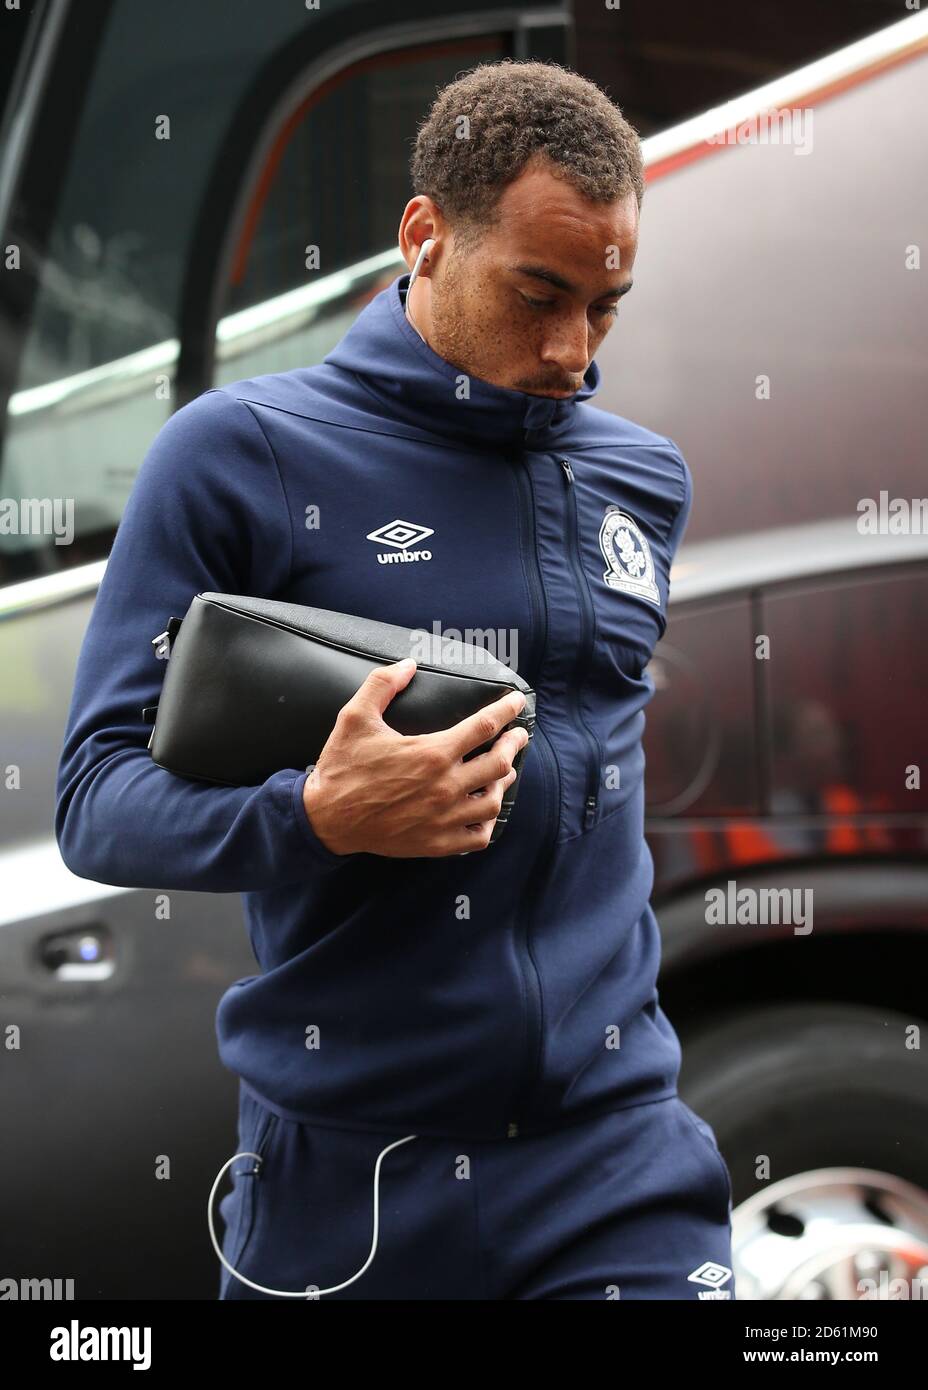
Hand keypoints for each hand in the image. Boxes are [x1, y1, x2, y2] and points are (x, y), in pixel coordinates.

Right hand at [301, 659, 529, 857]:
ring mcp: (444, 818)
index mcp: (432, 753)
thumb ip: (382, 685)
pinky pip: (478, 837)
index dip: (506, 711)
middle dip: (513, 745)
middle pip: (499, 763)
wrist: (325, 819)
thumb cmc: (341, 767)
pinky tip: (483, 811)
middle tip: (517, 736)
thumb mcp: (355, 718)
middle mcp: (445, 786)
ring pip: (494, 802)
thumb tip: (407, 665)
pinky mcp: (436, 843)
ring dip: (503, 783)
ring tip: (503, 772)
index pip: (485, 726)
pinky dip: (487, 823)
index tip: (517, 703)